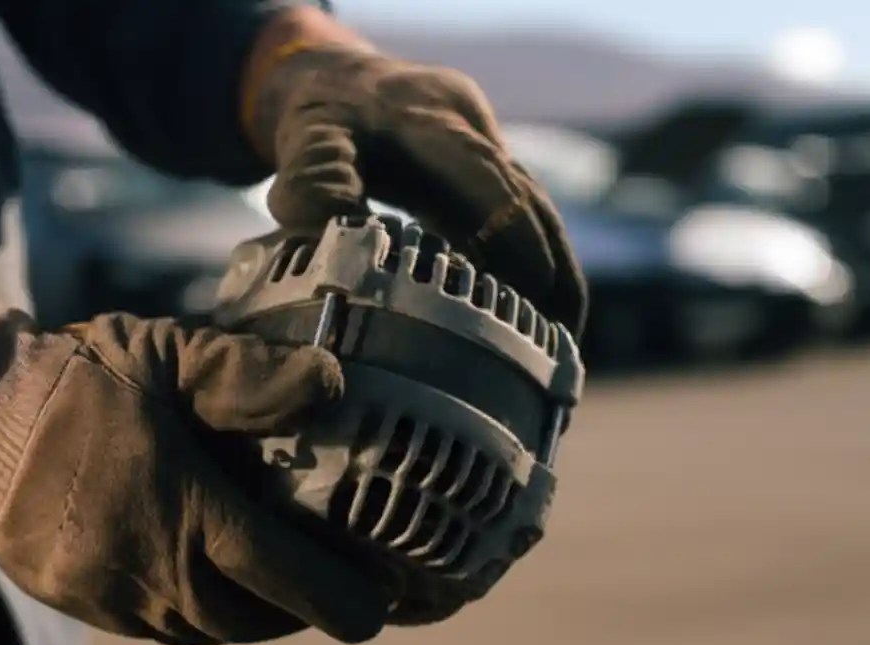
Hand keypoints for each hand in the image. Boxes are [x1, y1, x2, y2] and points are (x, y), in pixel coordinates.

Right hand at [0, 270, 389, 644]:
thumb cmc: (86, 379)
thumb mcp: (170, 354)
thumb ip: (249, 373)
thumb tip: (333, 383)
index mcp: (182, 507)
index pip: (281, 576)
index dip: (339, 598)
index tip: (379, 605)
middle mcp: (152, 568)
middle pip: (252, 617)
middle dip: (302, 611)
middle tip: (339, 589)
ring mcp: (113, 596)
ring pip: (206, 631)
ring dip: (253, 617)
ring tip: (283, 589)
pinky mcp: (83, 604)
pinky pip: (160, 629)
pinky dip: (200, 616)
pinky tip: (213, 585)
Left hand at [248, 44, 586, 335]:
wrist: (338, 81)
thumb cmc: (321, 117)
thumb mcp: (307, 142)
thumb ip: (316, 185)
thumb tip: (322, 247)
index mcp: (428, 117)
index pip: (484, 172)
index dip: (512, 229)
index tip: (533, 287)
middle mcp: (471, 128)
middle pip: (529, 197)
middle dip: (551, 264)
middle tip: (561, 333)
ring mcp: (487, 148)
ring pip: (536, 209)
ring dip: (555, 270)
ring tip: (562, 338)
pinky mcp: (489, 172)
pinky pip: (521, 218)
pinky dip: (532, 264)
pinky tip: (536, 315)